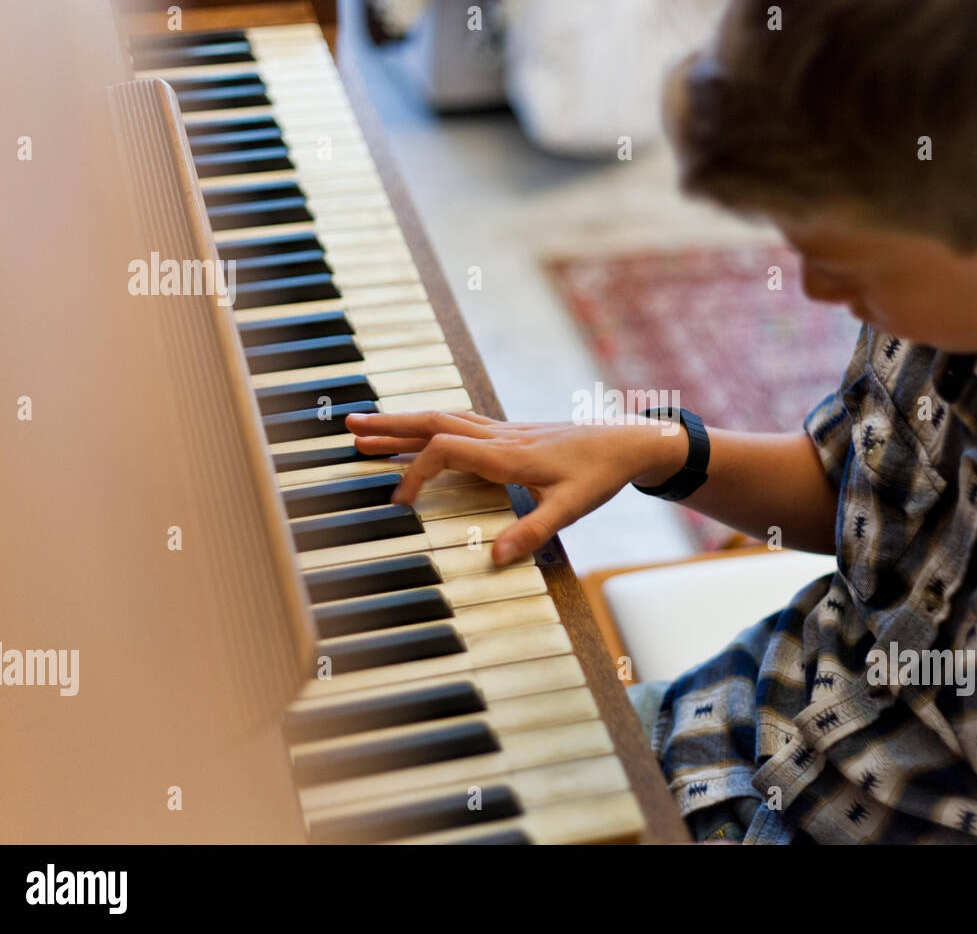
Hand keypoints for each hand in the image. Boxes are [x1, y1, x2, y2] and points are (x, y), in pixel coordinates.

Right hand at [345, 411, 686, 566]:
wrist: (628, 442)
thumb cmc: (600, 474)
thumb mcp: (570, 509)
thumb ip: (533, 532)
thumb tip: (495, 558)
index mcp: (507, 454)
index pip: (443, 451)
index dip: (415, 473)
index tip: (396, 501)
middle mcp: (498, 437)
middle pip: (432, 422)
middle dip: (389, 426)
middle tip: (348, 428)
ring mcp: (502, 432)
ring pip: (442, 419)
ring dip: (403, 422)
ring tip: (367, 427)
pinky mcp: (509, 433)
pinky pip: (458, 422)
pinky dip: (428, 424)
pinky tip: (418, 431)